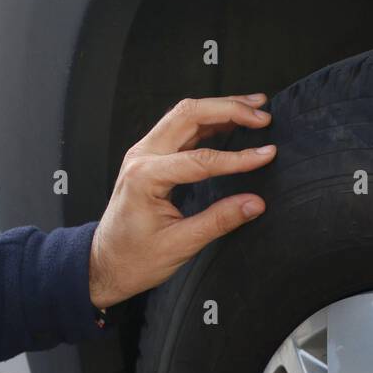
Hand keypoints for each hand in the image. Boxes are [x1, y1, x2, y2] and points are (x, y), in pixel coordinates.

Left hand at [88, 94, 275, 307]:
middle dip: (229, 109)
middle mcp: (142, 156)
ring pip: (185, 116)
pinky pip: (181, 129)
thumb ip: (219, 220)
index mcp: (145, 177)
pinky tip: (230, 122)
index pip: (201, 159)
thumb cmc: (134, 258)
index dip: (238, 157)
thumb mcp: (180, 244)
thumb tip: (255, 204)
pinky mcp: (151, 158)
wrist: (105, 264)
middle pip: (189, 115)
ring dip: (220, 108)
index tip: (266, 155)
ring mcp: (144, 153)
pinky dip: (208, 121)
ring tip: (253, 108)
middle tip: (262, 115)